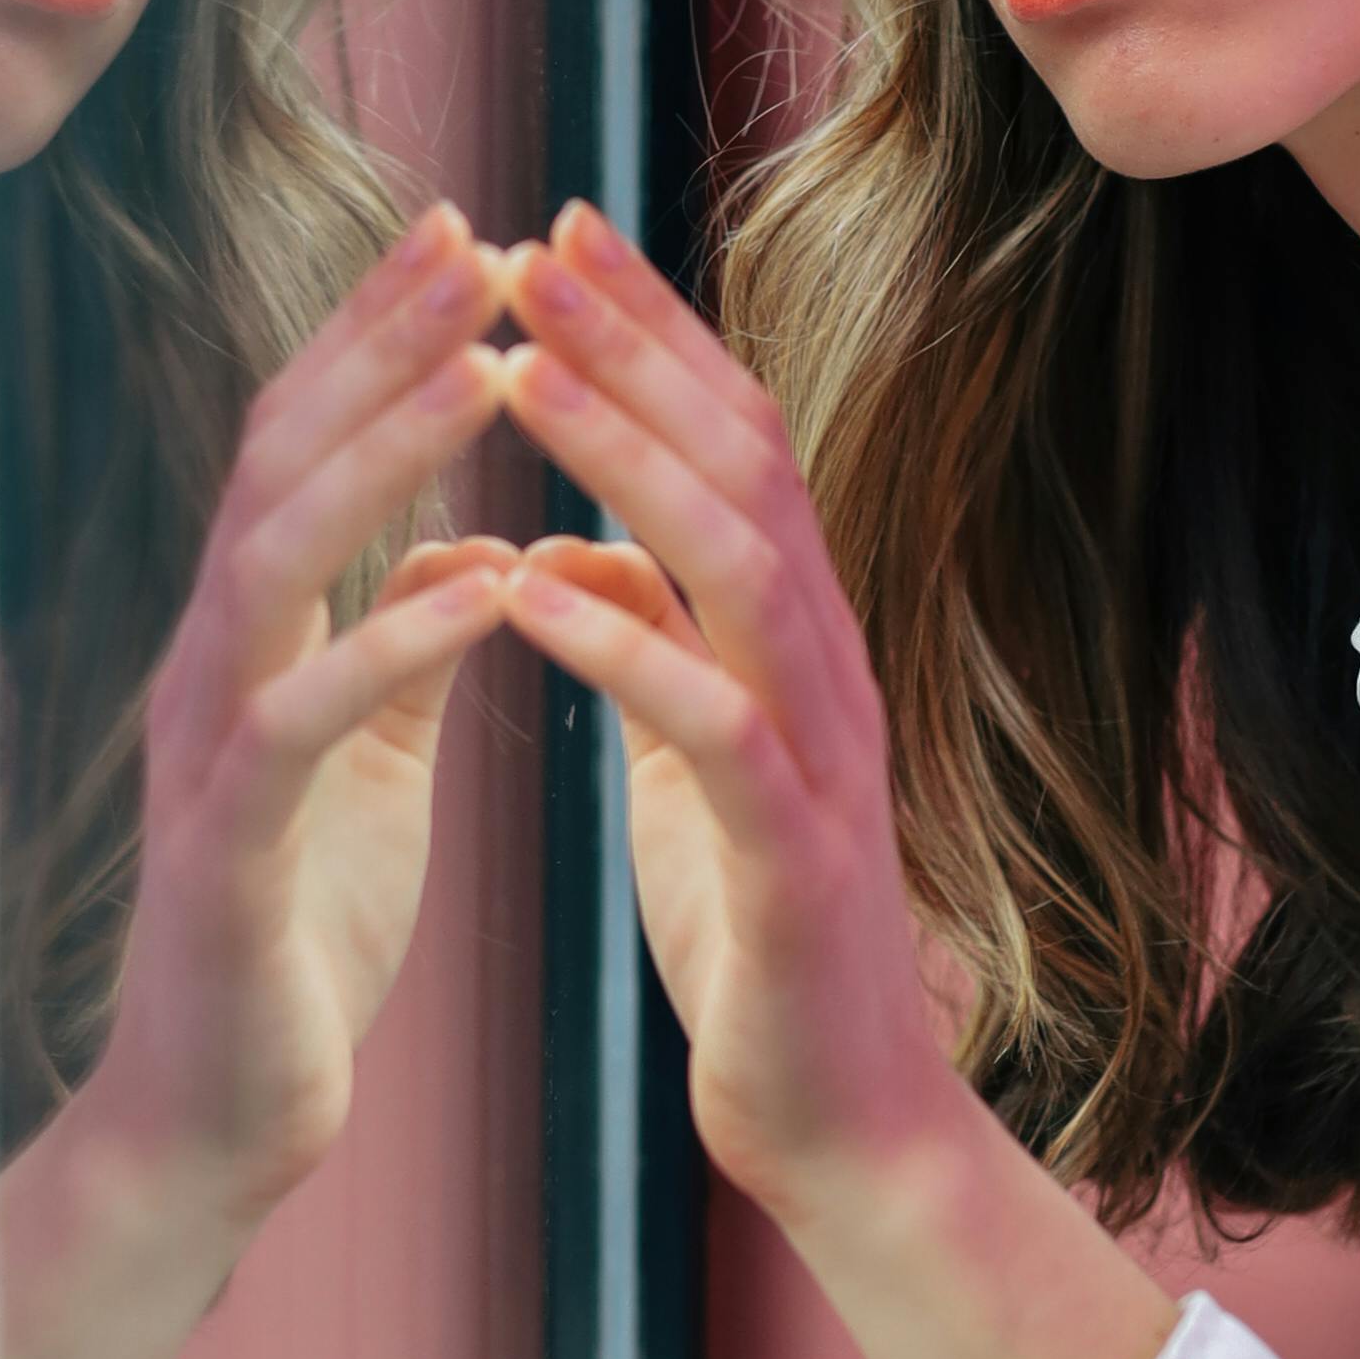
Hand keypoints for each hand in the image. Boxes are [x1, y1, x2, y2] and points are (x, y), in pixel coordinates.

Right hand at [84, 205, 519, 1219]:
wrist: (219, 1120)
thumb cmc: (294, 939)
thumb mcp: (368, 770)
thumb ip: (401, 655)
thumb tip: (464, 548)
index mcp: (249, 641)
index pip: (305, 447)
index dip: (377, 336)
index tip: (469, 234)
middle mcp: (208, 666)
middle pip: (278, 460)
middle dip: (377, 343)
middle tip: (477, 235)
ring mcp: (206, 749)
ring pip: (276, 558)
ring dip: (385, 456)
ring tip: (491, 370)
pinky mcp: (231, 848)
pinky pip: (307, 717)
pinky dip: (394, 639)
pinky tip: (484, 580)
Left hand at [489, 201, 1178, 1358]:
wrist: (841, 1128)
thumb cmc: (759, 946)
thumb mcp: (685, 775)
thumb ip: (653, 651)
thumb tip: (575, 547)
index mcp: (795, 646)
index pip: (733, 444)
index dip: (651, 332)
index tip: (555, 230)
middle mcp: (828, 671)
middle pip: (746, 463)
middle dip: (638, 344)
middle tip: (533, 239)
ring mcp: (823, 758)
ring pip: (742, 561)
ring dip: (626, 454)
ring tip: (518, 367)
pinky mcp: (795, 858)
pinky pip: (709, 724)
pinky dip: (621, 643)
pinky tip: (531, 586)